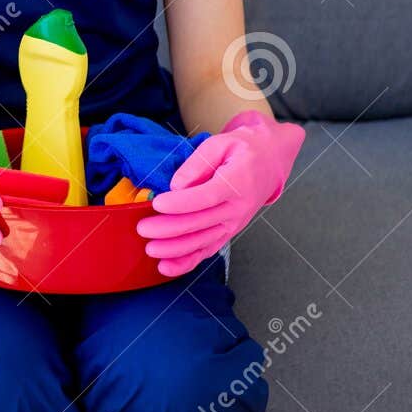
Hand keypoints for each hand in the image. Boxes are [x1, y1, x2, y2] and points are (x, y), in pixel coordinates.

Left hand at [134, 109, 303, 277]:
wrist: (269, 163)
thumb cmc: (243, 150)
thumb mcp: (221, 143)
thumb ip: (198, 163)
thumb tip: (176, 186)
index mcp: (236, 183)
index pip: (206, 197)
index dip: (180, 203)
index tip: (157, 204)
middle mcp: (237, 208)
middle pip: (200, 223)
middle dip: (169, 229)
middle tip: (143, 229)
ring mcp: (234, 224)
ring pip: (203, 242)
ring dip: (175, 250)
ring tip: (150, 250)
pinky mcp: (229, 232)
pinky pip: (208, 250)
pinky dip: (188, 262)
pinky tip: (167, 267)